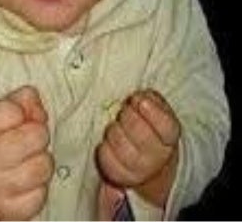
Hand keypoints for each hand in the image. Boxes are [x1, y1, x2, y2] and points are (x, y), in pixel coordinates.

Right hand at [0, 86, 53, 219]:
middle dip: (37, 134)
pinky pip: (44, 192)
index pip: (7, 110)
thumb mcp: (2, 115)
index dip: (19, 109)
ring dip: (41, 160)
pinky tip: (26, 182)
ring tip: (26, 161)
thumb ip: (19, 101)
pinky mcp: (14, 209)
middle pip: (36, 135)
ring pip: (45, 164)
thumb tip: (31, 96)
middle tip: (26, 138)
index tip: (15, 115)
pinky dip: (39, 186)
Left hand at [96, 89, 179, 206]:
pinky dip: (104, 147)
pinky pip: (107, 158)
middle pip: (139, 134)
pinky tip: (108, 142)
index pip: (166, 126)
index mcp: (169, 137)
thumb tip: (141, 97)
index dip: (152, 112)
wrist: (148, 163)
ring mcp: (138, 169)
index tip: (140, 100)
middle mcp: (157, 156)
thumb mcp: (156, 111)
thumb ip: (151, 100)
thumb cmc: (149, 128)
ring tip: (116, 126)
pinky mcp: (118, 175)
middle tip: (124, 110)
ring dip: (114, 130)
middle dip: (128, 116)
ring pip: (120, 144)